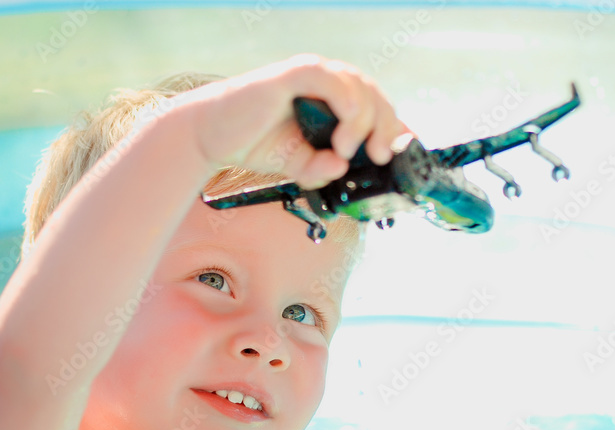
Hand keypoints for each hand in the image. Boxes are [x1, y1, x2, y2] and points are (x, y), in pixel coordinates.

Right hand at [177, 54, 404, 188]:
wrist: (211, 137)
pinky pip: (333, 81)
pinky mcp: (294, 74)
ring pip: (360, 88)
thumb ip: (322, 169)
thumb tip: (342, 169)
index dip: (395, 128)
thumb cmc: (252, 142)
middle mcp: (326, 83)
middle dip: (386, 127)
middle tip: (381, 157)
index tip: (404, 154)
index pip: (376, 108)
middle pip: (376, 96)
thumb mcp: (297, 165)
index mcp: (332, 101)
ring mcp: (311, 76)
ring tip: (348, 151)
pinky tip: (344, 132)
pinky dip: (347, 105)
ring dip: (365, 121)